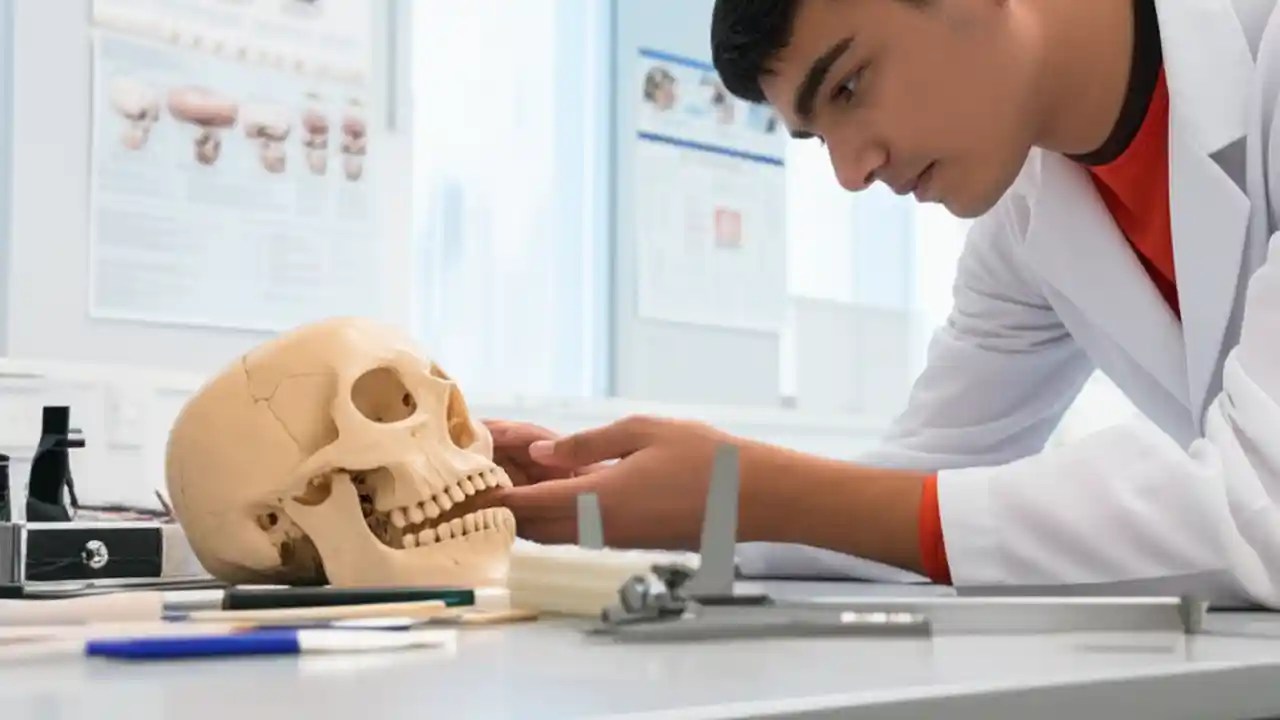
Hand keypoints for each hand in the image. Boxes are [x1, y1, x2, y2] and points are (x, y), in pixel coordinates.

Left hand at [481, 415, 738, 549]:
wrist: (755, 496)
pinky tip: (553, 483)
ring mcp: (616, 537)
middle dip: (503, 503)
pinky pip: (579, 527)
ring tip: (508, 474)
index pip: (526, 505)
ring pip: (554, 529)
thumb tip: (540, 453)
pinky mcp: (631, 538)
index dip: (491, 497)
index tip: (463, 489)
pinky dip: (557, 510)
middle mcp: (600, 528)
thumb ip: (585, 445)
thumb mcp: (642, 432)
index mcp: (598, 500)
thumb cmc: (705, 457)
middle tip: (478, 477)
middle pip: (533, 524)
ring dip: (528, 508)